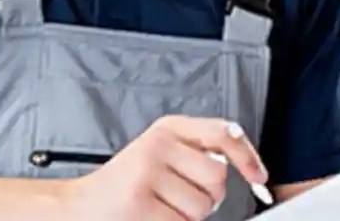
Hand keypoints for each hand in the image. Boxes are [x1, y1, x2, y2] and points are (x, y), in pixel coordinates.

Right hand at [61, 115, 267, 220]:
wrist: (81, 206)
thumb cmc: (127, 184)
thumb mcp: (162, 154)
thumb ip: (197, 152)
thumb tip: (245, 167)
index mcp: (168, 128)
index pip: (223, 134)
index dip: (248, 157)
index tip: (259, 178)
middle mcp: (158, 144)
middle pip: (218, 177)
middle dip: (209, 196)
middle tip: (181, 197)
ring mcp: (147, 173)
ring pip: (202, 206)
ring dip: (188, 216)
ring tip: (162, 207)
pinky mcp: (139, 203)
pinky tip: (152, 217)